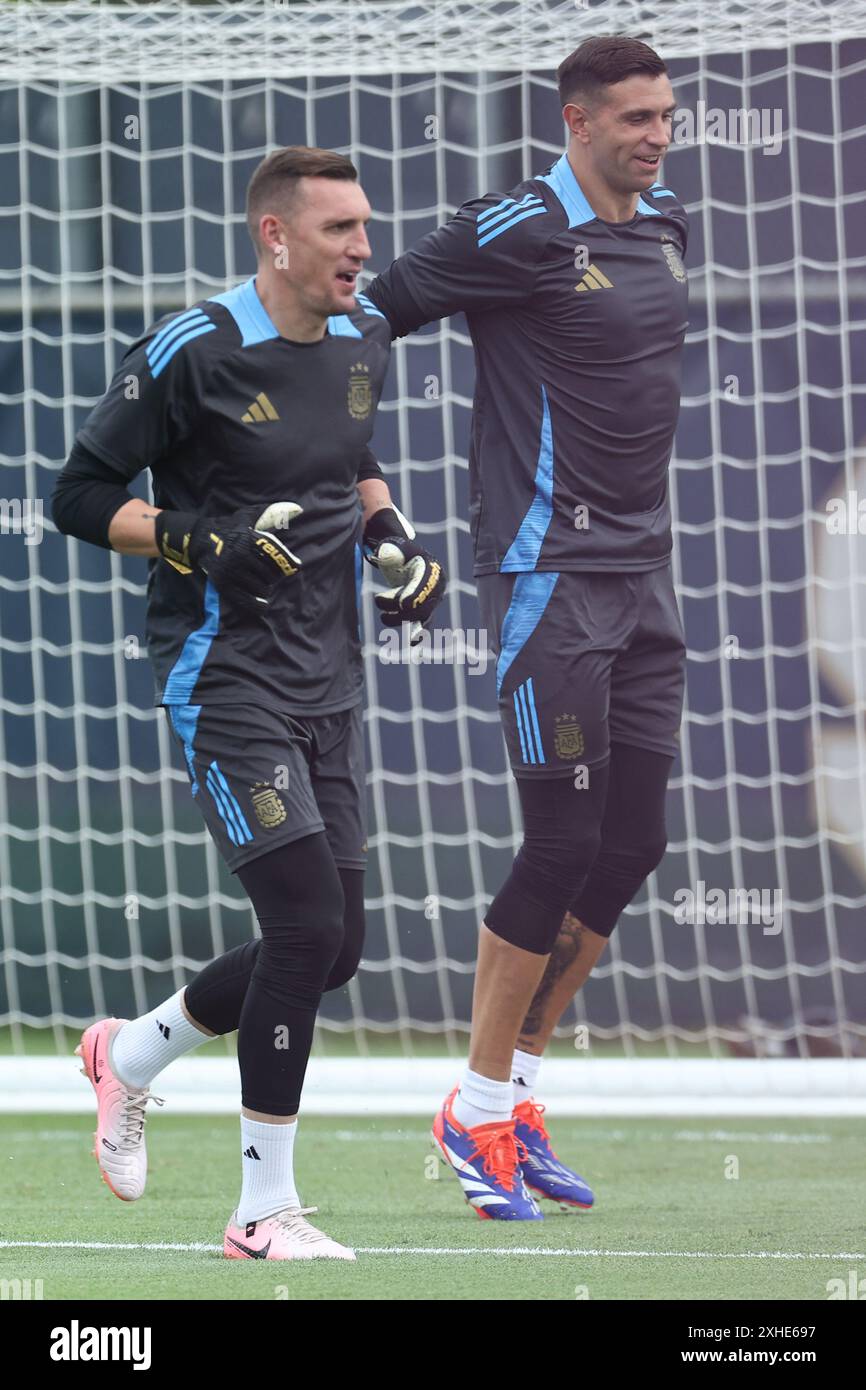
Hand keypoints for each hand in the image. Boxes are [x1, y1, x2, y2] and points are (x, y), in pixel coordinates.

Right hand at [156, 502, 302, 608]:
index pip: (278, 556)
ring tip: (264, 583)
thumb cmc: (230, 527)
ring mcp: (231, 572)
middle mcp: (241, 556)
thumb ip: (273, 513)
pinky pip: (247, 600)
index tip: (296, 567)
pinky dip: (258, 605)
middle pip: (272, 575)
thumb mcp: (249, 516)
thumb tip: (298, 509)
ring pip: (262, 588)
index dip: (290, 563)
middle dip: (276, 575)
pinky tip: (264, 604)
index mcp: (250, 538)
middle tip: (272, 573)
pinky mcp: (223, 585)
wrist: (200, 539)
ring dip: (267, 588)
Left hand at [364, 507, 446, 642]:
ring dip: (401, 620)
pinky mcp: (425, 612)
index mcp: (432, 569)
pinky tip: (412, 643)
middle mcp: (436, 587)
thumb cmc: (399, 553)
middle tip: (378, 599)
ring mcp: (432, 601)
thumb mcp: (393, 547)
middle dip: (400, 608)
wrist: (404, 562)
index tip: (402, 604)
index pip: (426, 585)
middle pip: (423, 605)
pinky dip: (418, 634)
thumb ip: (389, 549)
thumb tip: (384, 553)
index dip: (415, 595)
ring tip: (383, 616)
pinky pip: (423, 625)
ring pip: (421, 617)